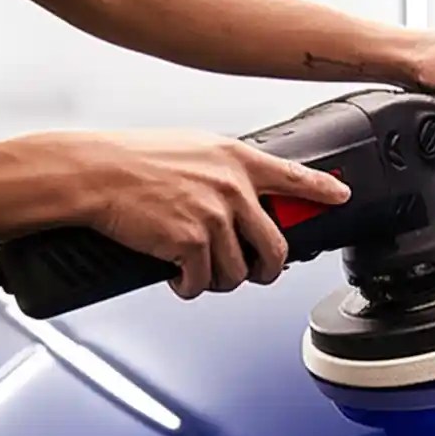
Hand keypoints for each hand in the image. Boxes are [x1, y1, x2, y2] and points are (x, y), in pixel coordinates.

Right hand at [53, 131, 349, 298]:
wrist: (93, 173)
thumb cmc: (132, 160)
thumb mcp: (192, 149)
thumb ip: (225, 171)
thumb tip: (243, 196)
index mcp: (236, 160)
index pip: (293, 176)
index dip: (321, 190)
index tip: (341, 196)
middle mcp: (233, 187)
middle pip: (276, 248)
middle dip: (266, 270)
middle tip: (253, 272)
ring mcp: (215, 216)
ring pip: (238, 274)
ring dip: (219, 281)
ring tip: (196, 269)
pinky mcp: (192, 242)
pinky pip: (202, 283)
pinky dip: (188, 286)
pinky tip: (176, 275)